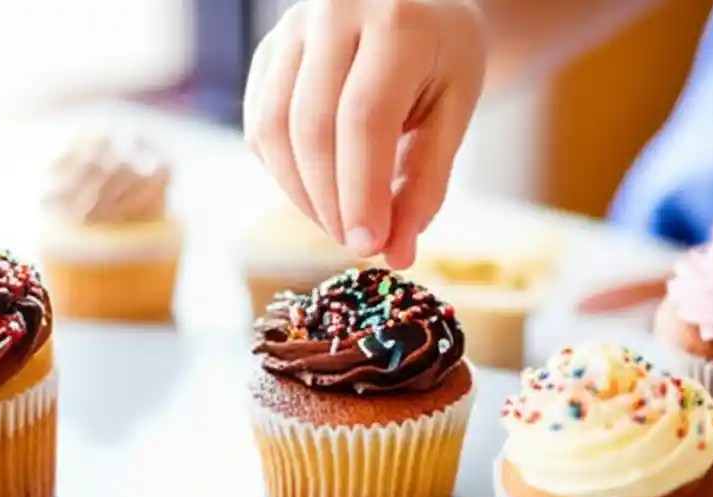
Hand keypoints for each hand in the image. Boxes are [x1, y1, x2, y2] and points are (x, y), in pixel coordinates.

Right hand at [243, 0, 486, 268]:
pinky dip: (283, 172)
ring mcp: (291, 28)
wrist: (417, 6)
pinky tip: (316, 191)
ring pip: (273, 128)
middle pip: (311, 126)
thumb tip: (395, 255)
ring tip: (337, 223)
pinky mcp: (267, 51)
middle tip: (355, 243)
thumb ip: (425, 183)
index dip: (361, 192)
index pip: (364, 119)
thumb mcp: (453, 114)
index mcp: (396, 20)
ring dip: (301, 193)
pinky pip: (259, 124)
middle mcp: (333, 12)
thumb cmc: (443, 60)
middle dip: (329, 201)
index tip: (368, 246)